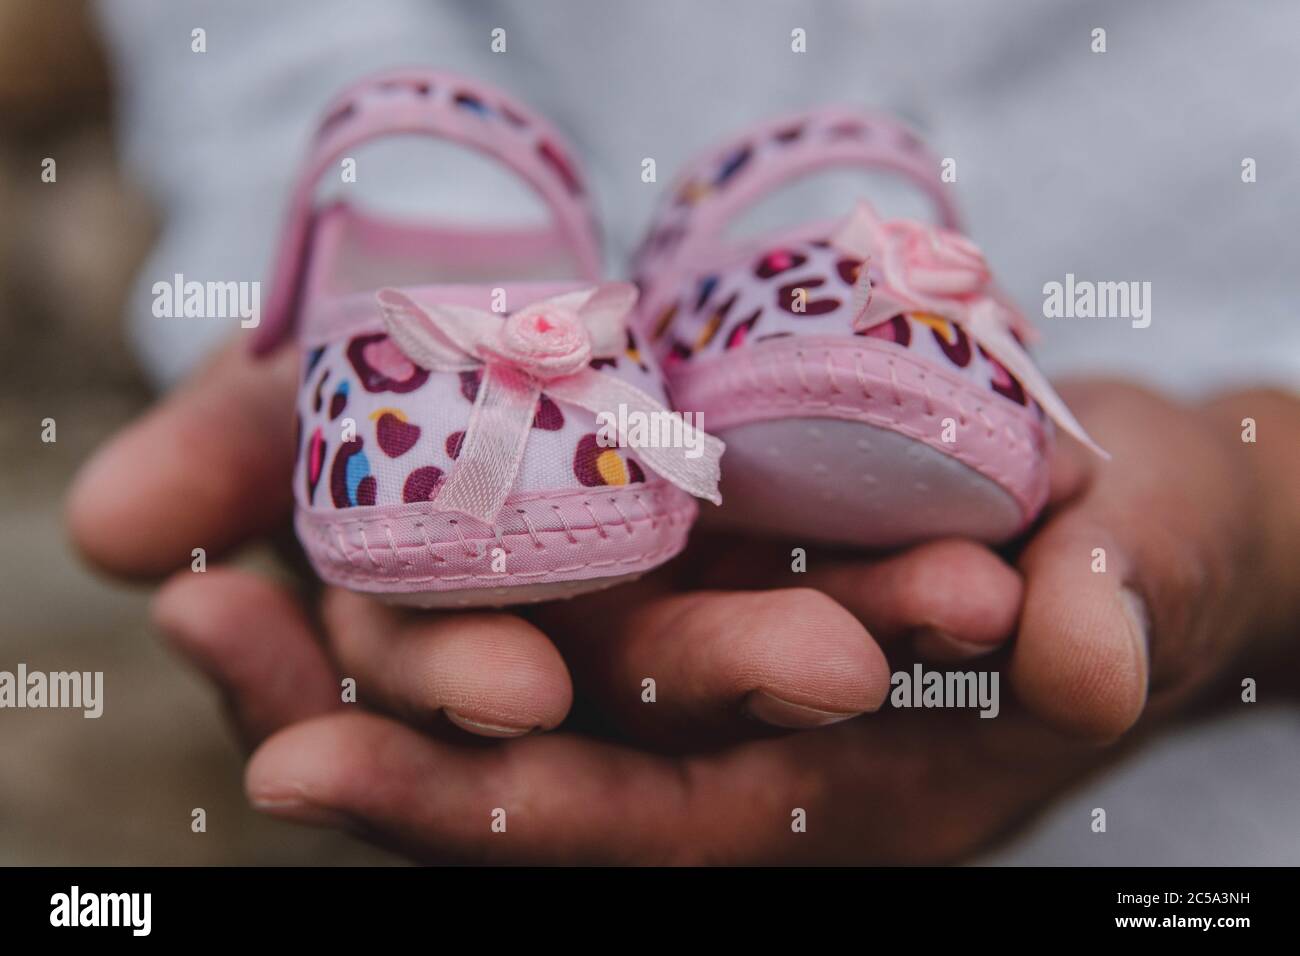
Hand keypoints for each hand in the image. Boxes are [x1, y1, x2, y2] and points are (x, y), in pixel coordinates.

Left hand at [69, 340, 1299, 861]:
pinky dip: (441, 551)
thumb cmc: (1145, 548)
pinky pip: (551, 580)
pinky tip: (333, 492)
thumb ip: (1121, 605)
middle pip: (523, 761)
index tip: (306, 770)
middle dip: (359, 725)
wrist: (1117, 504)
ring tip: (199, 582)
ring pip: (511, 673)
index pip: (637, 819)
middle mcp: (737, 739)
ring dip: (357, 638)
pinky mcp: (691, 568)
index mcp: (836, 786)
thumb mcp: (1152, 566)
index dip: (481, 805)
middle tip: (195, 637)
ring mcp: (703, 656)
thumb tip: (1077, 652)